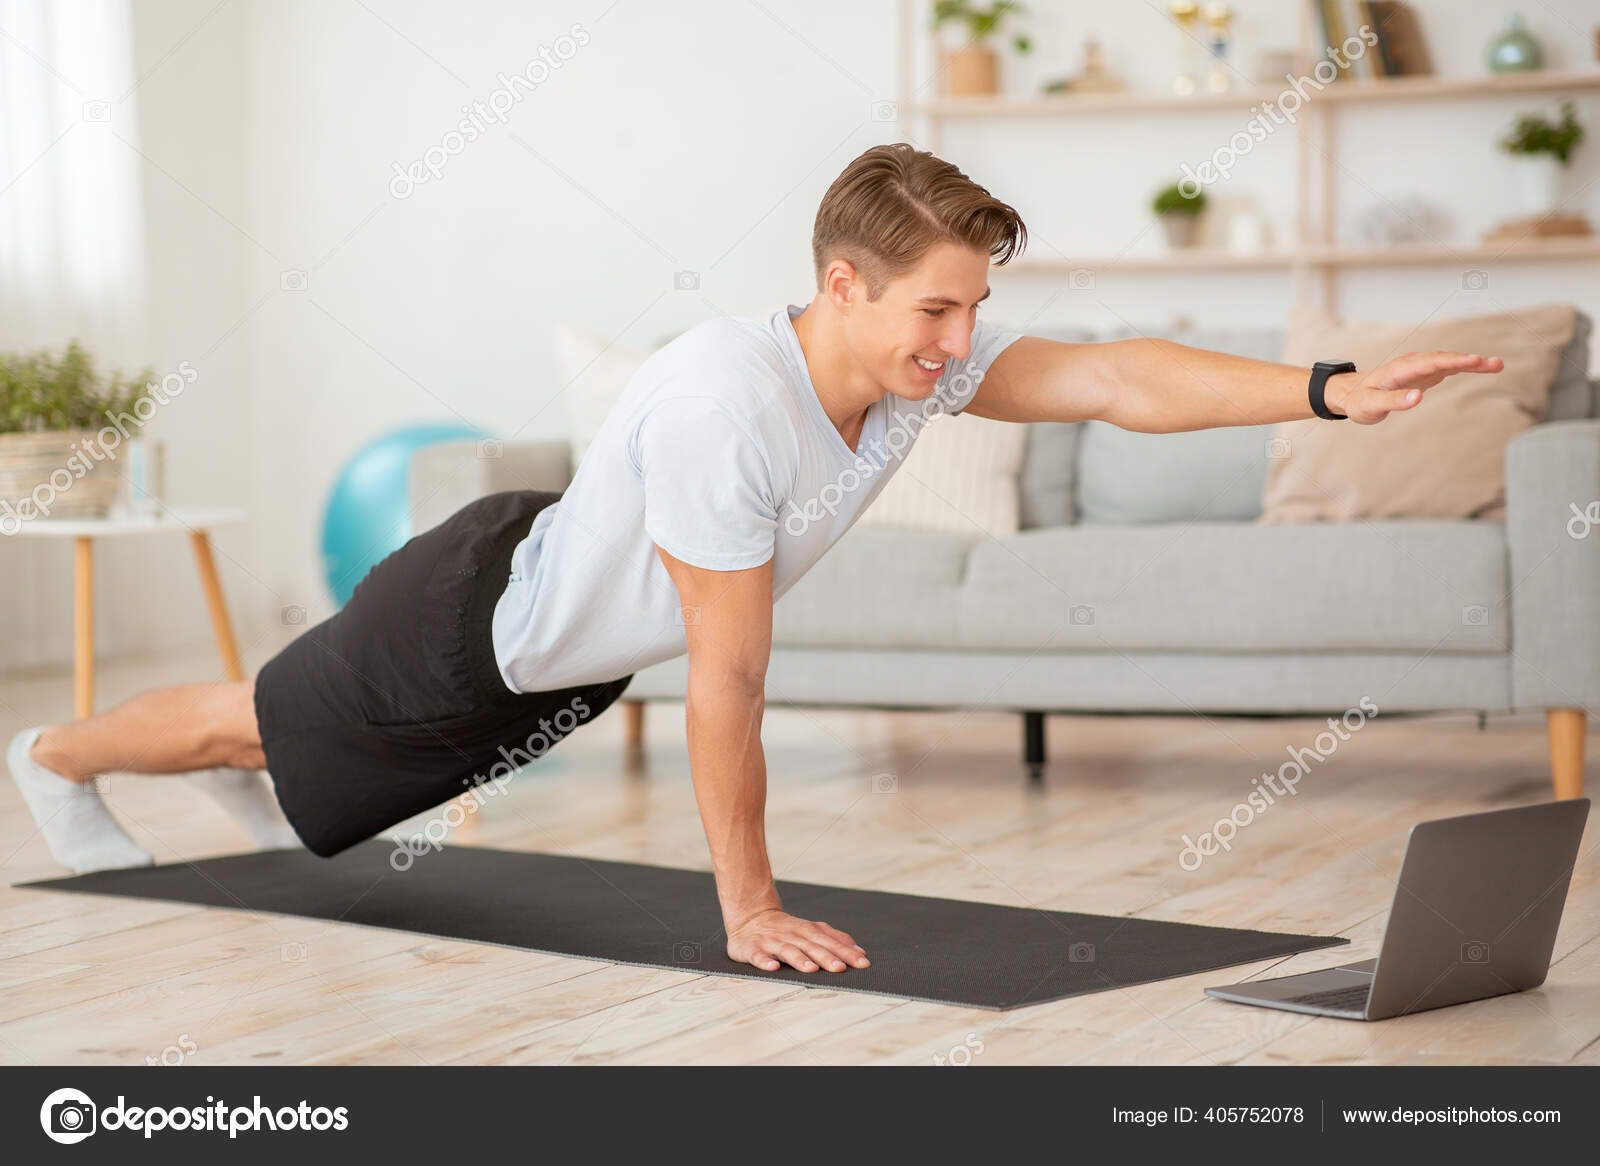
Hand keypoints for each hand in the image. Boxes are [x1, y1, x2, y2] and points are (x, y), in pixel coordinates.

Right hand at [726, 907, 870, 973]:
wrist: (750, 917)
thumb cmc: (785, 929)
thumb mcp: (811, 930)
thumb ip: (834, 938)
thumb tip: (859, 951)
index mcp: (807, 930)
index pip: (830, 941)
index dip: (846, 952)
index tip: (862, 962)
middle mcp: (791, 935)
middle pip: (811, 946)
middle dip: (826, 957)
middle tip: (840, 968)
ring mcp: (771, 941)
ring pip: (787, 950)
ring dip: (799, 959)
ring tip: (811, 969)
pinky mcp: (752, 949)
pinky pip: (758, 955)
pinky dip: (765, 961)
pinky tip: (773, 967)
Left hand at [1328, 351, 1503, 424]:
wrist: (1351, 393)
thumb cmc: (1359, 401)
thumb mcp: (1370, 406)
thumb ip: (1392, 402)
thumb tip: (1416, 398)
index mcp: (1400, 369)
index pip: (1430, 362)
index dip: (1452, 361)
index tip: (1473, 361)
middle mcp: (1412, 364)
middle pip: (1444, 360)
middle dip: (1469, 361)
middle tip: (1494, 363)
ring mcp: (1419, 368)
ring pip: (1449, 362)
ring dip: (1472, 363)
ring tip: (1497, 365)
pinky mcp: (1424, 374)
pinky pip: (1447, 368)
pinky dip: (1464, 367)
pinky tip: (1483, 367)